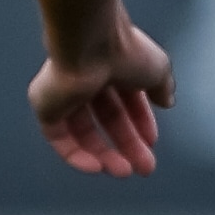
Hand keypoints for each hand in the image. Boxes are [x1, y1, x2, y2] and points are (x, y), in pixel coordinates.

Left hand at [29, 7, 175, 176]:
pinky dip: (75, 154)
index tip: (153, 142)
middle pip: (108, 120)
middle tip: (144, 167)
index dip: (141, 124)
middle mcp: (89, 80)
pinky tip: (96, 166)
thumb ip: (163, 87)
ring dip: (104, 153)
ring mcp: (65, 94)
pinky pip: (59, 137)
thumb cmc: (125, 50)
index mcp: (114, 67)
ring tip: (123, 171)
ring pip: (84, 131)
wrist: (90, 42)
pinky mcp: (46, 107)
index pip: (127, 101)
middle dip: (128, 145)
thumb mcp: (158, 70)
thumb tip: (168, 102)